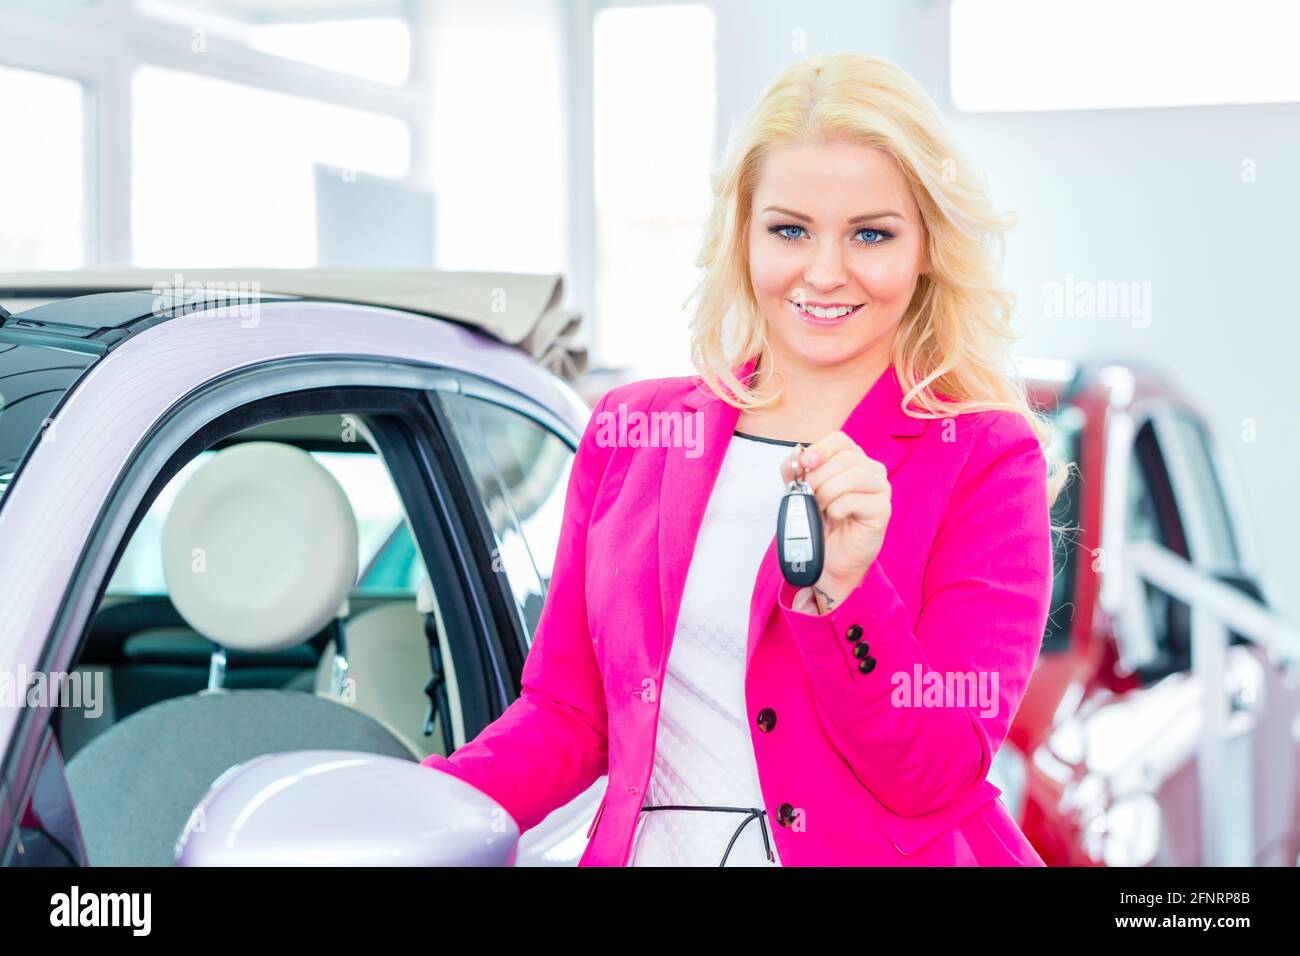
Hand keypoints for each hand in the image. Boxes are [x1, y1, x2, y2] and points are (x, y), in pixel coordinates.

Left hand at [780, 431, 890, 609]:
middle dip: (818, 477)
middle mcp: (871, 471)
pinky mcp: (882, 510)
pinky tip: (834, 519)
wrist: (829, 558)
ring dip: (827, 493)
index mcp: (853, 460)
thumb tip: (796, 455)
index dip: (819, 450)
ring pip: (852, 476)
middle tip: (809, 497)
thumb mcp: (801, 492)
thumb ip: (796, 471)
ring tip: (820, 509)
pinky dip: (836, 509)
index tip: (804, 465)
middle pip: (845, 458)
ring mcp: (880, 489)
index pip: (839, 440)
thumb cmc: (819, 523)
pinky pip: (854, 500)